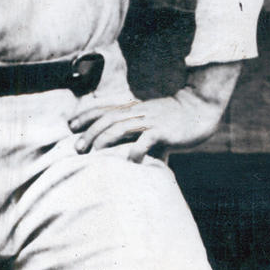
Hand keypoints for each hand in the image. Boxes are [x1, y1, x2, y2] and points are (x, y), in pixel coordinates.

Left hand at [67, 62, 240, 160]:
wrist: (200, 108)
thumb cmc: (173, 118)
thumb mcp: (149, 119)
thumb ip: (135, 131)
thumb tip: (123, 152)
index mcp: (132, 108)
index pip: (104, 108)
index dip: (85, 115)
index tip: (70, 125)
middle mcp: (137, 112)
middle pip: (107, 118)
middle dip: (89, 132)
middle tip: (76, 148)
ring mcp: (150, 121)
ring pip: (121, 127)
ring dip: (104, 140)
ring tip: (94, 153)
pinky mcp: (164, 132)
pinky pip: (147, 140)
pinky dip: (136, 150)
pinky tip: (130, 161)